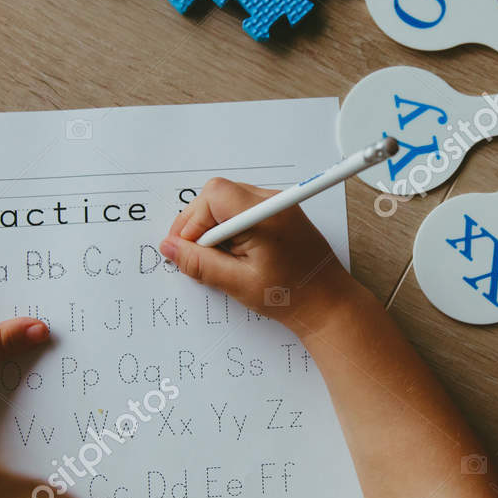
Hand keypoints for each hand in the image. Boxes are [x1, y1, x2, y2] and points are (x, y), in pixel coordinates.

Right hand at [159, 178, 360, 337]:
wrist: (328, 303)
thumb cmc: (292, 295)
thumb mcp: (237, 283)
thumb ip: (200, 263)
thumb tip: (170, 248)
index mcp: (263, 215)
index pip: (213, 196)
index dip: (192, 220)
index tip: (186, 248)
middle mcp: (272, 202)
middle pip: (218, 195)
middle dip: (200, 224)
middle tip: (197, 256)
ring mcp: (277, 205)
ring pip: (228, 201)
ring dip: (215, 228)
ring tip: (221, 260)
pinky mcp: (278, 213)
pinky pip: (242, 209)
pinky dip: (230, 229)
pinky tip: (235, 254)